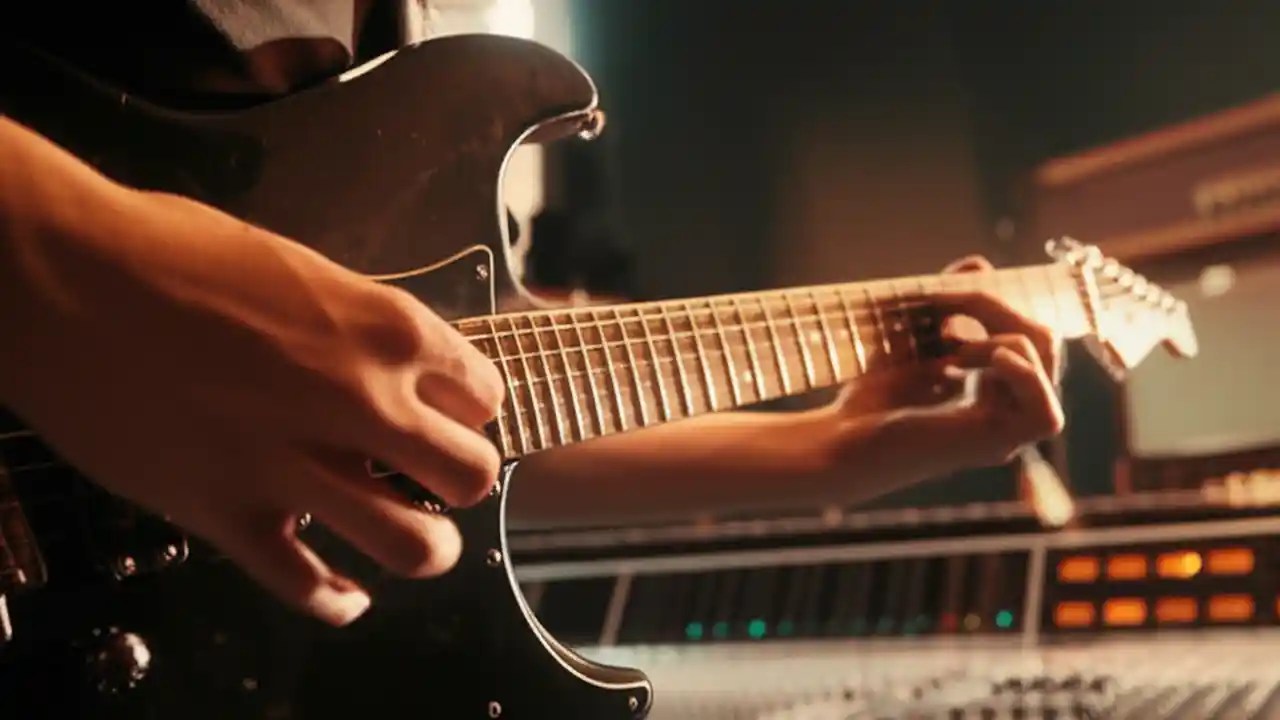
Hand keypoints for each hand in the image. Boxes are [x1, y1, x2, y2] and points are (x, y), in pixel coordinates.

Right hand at [0, 188, 503, 625]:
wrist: (65, 275)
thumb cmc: (172, 252)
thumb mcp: (300, 269)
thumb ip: (358, 328)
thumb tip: (389, 366)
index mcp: (387, 329)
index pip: (484, 394)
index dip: (468, 409)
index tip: (446, 414)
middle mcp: (361, 401)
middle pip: (473, 475)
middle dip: (462, 479)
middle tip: (431, 475)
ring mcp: (297, 465)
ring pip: (416, 546)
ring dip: (427, 549)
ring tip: (416, 540)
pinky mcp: (230, 513)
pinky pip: (307, 586)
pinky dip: (336, 599)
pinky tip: (344, 591)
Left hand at [835, 255, 1063, 466]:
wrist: (843, 438)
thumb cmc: (872, 396)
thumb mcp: (916, 336)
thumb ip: (950, 304)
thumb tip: (981, 265)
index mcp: (998, 387)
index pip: (1029, 330)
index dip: (992, 302)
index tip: (938, 301)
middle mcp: (1009, 408)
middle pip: (1042, 336)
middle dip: (995, 307)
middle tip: (943, 309)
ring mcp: (1007, 428)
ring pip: (1042, 353)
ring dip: (992, 331)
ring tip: (948, 348)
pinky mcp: (996, 443)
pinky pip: (1044, 409)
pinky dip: (1018, 371)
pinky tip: (970, 362)